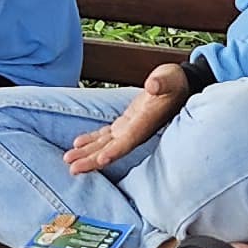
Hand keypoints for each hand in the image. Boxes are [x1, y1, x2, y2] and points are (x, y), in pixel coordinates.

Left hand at [67, 65, 190, 174]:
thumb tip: (153, 85)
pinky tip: (78, 144)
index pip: (129, 140)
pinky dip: (92, 140)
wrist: (179, 86)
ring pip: (106, 146)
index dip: (115, 151)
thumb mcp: (169, 78)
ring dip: (88, 153)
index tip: (101, 161)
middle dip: (93, 160)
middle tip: (73, 168)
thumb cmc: (174, 82)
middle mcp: (137, 131)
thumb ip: (161, 82)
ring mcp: (130, 129)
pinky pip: (106, 136)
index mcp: (146, 122)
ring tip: (69, 160)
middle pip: (113, 150)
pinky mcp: (126, 124)